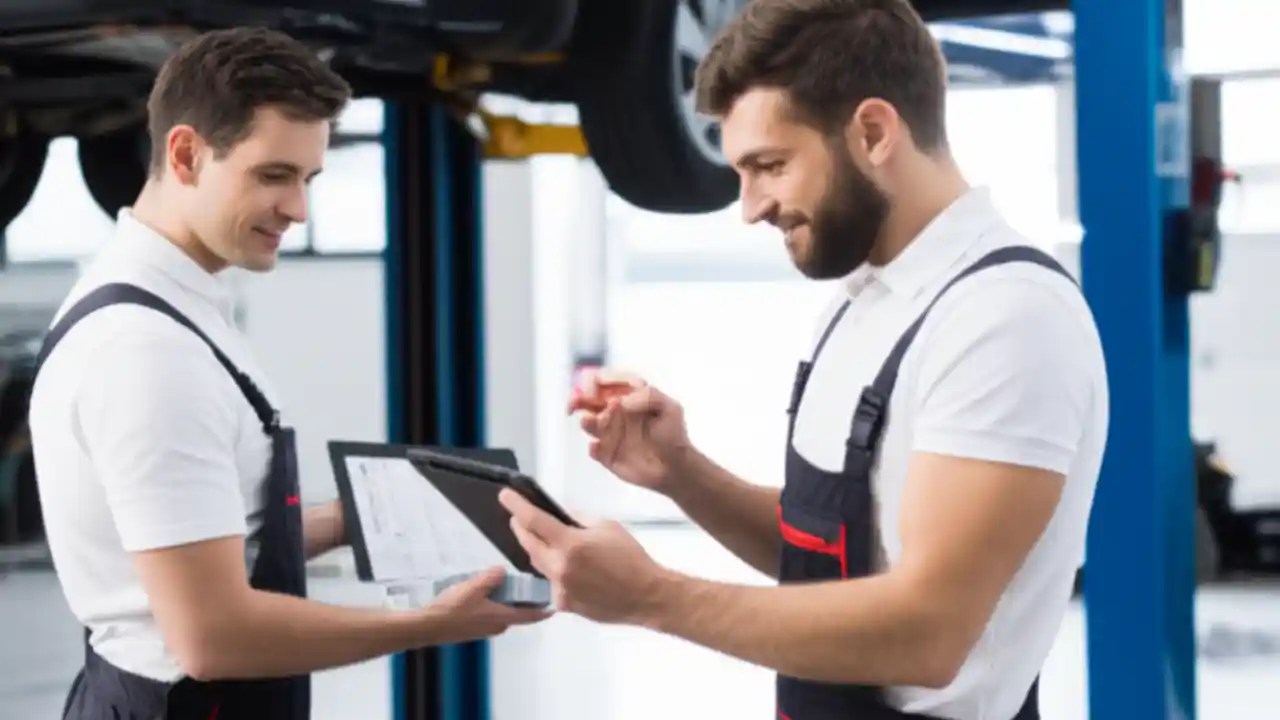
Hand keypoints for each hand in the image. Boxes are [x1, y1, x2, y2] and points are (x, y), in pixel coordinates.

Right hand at [420, 567, 551, 644]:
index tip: (556, 606)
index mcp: (503, 617)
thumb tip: (502, 571)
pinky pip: (492, 615)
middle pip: (518, 614)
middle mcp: (498, 626)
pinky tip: (488, 594)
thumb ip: (491, 578)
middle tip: (530, 586)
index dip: (544, 610)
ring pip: (504, 614)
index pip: (531, 616)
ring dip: (509, 603)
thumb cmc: (453, 608)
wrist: (429, 626)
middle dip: (525, 602)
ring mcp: (486, 629)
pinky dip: (496, 605)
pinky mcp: (475, 629)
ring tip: (508, 585)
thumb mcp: (473, 587)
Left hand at [499, 488, 671, 625]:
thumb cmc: (631, 559)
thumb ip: (578, 519)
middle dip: (521, 528)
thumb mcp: (607, 526)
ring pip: (538, 564)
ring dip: (537, 550)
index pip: (533, 520)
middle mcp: (559, 568)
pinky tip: (567, 567)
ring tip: (542, 539)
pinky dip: (554, 572)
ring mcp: (560, 589)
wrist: (647, 595)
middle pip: (528, 543)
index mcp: (570, 544)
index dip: (516, 506)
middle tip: (518, 518)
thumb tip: (559, 516)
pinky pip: (551, 583)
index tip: (505, 496)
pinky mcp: (564, 604)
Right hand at [567, 368, 692, 494]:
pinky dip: (593, 448)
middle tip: (575, 402)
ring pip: (588, 422)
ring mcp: (610, 433)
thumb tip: (620, 401)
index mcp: (628, 396)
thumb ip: (648, 397)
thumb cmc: (674, 435)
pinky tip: (597, 447)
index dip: (594, 381)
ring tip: (590, 420)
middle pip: (588, 399)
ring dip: (587, 420)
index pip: (605, 381)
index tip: (592, 387)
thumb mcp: (670, 408)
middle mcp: (615, 412)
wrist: (677, 468)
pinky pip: (594, 449)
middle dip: (579, 397)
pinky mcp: (607, 454)